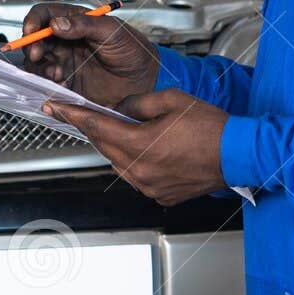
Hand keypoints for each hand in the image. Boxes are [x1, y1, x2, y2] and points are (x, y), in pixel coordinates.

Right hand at [18, 1, 159, 108]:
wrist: (146, 81)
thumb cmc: (133, 50)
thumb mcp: (112, 30)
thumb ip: (84, 25)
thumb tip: (56, 24)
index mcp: (74, 23)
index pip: (44, 15)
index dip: (33, 21)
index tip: (31, 30)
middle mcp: (65, 42)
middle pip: (35, 40)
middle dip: (31, 47)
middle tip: (37, 55)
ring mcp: (65, 63)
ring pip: (37, 63)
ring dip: (40, 68)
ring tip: (56, 73)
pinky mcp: (68, 85)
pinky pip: (47, 84)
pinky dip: (48, 85)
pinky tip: (61, 84)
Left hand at [44, 89, 228, 205]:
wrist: (240, 155)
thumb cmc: (211, 128)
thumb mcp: (170, 100)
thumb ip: (136, 103)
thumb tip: (119, 109)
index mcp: (139, 145)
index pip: (95, 126)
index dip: (71, 114)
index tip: (54, 106)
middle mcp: (140, 171)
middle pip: (104, 145)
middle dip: (94, 127)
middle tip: (84, 112)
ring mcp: (149, 186)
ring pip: (117, 162)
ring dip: (115, 144)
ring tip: (123, 127)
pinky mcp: (160, 194)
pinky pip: (135, 175)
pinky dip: (133, 160)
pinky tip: (144, 147)